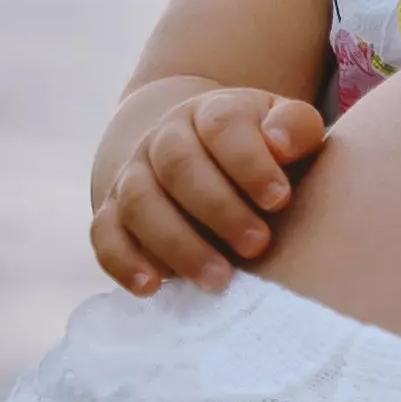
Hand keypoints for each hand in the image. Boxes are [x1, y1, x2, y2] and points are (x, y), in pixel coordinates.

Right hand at [93, 83, 330, 292]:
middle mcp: (164, 139)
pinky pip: (104, 234)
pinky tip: (152, 287)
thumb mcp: (289, 131)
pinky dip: (123, 260)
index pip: (221, 126)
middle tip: (258, 245)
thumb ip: (295, 129)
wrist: (201, 153)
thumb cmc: (261, 152)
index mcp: (211, 114)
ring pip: (138, 201)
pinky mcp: (113, 212)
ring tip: (219, 279)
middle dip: (218, 208)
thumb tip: (279, 145)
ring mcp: (133, 174)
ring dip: (178, 243)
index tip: (280, 199)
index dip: (249, 162)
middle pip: (177, 164)